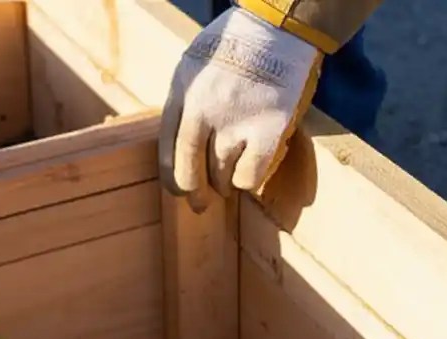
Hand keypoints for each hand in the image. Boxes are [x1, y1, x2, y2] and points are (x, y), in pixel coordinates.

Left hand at [160, 7, 322, 210]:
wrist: (278, 25)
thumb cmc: (237, 44)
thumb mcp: (195, 64)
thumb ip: (185, 101)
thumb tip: (181, 144)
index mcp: (182, 92)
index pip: (167, 150)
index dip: (172, 178)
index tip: (178, 189)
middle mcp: (203, 110)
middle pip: (189, 171)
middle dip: (194, 194)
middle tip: (200, 204)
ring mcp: (236, 121)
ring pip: (221, 176)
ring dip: (225, 185)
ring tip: (229, 182)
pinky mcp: (269, 129)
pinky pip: (250, 175)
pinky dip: (247, 181)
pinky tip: (250, 173)